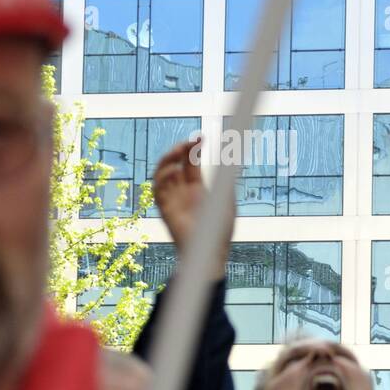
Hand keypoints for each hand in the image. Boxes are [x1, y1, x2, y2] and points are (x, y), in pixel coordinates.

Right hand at [151, 137, 233, 280]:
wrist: (210, 252)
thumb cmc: (219, 231)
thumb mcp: (226, 202)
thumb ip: (226, 183)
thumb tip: (232, 162)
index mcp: (196, 187)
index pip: (190, 162)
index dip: (192, 148)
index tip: (201, 137)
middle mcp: (182, 191)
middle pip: (175, 164)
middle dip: (180, 149)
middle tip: (190, 141)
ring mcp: (172, 200)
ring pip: (162, 174)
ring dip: (167, 160)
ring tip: (179, 151)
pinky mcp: (165, 210)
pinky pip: (157, 191)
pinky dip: (162, 179)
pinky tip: (174, 171)